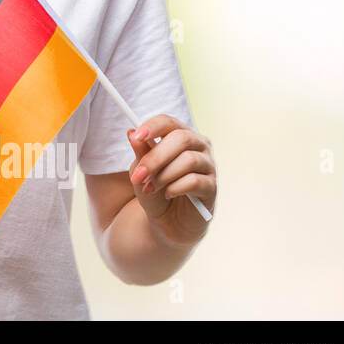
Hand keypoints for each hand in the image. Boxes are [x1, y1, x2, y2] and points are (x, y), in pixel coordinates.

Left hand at [125, 115, 216, 246]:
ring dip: (164, 175)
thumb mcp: (141, 170)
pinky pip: (195, 181)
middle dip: (156, 157)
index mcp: (179, 135)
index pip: (169, 122)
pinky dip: (175, 187)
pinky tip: (167, 194)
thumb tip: (131, 133)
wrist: (165, 221)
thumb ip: (140, 152)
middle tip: (138, 175)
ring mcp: (208, 166)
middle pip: (181, 139)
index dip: (153, 126)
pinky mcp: (212, 187)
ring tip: (150, 188)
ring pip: (189, 160)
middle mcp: (198, 146)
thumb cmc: (153, 189)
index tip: (137, 136)